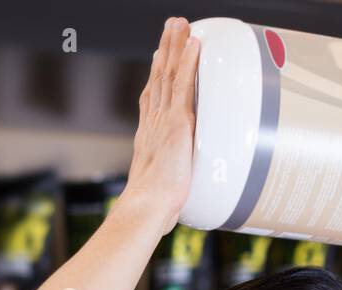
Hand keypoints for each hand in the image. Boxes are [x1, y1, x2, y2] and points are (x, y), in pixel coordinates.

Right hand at [121, 17, 199, 236]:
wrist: (147, 208)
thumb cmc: (153, 210)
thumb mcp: (162, 194)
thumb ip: (168, 191)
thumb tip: (169, 212)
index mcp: (148, 138)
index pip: (152, 100)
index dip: (156, 77)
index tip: (160, 59)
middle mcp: (152, 124)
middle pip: (158, 79)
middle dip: (165, 51)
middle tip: (171, 28)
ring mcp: (163, 120)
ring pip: (168, 75)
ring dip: (175, 47)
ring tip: (180, 24)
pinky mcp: (177, 122)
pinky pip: (183, 84)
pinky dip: (188, 61)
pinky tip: (193, 43)